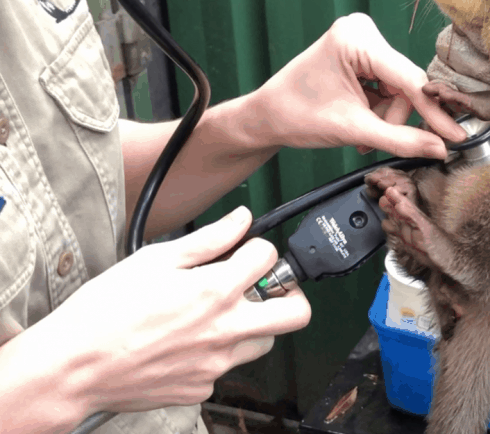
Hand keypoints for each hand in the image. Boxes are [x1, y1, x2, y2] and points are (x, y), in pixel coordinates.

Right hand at [10, 207, 309, 417]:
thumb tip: (241, 219)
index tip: (246, 250)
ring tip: (221, 313)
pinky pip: (227, 367)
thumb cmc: (105, 311)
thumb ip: (208, 239)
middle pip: (296, 313)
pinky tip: (187, 341)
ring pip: (264, 342)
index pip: (269, 258)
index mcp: (215, 292)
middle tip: (264, 286)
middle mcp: (225, 331)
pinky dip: (217, 352)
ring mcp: (216, 365)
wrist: (72, 368)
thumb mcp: (155, 260)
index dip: (258, 247)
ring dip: (254, 324)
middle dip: (289, 293)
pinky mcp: (202, 388)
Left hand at [252, 13, 465, 159]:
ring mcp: (364, 44)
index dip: (434, 111)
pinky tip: (363, 124)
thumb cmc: (295, 115)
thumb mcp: (352, 130)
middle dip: (395, 118)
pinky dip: (381, 113)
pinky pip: (390, 90)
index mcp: (356, 38)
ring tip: (362, 136)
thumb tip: (440, 148)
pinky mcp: (364, 58)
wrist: (267, 117)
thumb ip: (400, 140)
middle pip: (407, 86)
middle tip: (374, 141)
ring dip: (387, 120)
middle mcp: (363, 33)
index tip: (457, 135)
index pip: (409, 78)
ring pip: (401, 92)